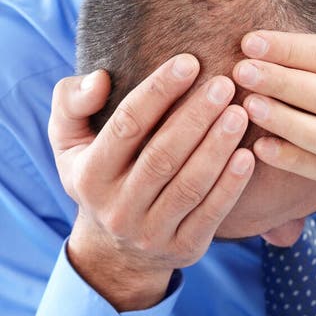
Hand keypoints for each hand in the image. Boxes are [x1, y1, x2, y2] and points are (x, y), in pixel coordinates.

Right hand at [49, 56, 254, 310]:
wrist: (117, 253)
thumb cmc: (98, 178)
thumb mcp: (69, 143)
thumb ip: (72, 103)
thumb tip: (100, 79)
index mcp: (90, 177)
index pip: (127, 126)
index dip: (159, 92)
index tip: (190, 62)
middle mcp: (119, 209)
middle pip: (162, 156)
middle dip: (196, 117)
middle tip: (224, 84)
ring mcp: (152, 234)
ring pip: (190, 186)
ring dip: (217, 148)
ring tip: (239, 114)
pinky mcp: (184, 249)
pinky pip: (211, 215)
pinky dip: (231, 186)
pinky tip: (247, 156)